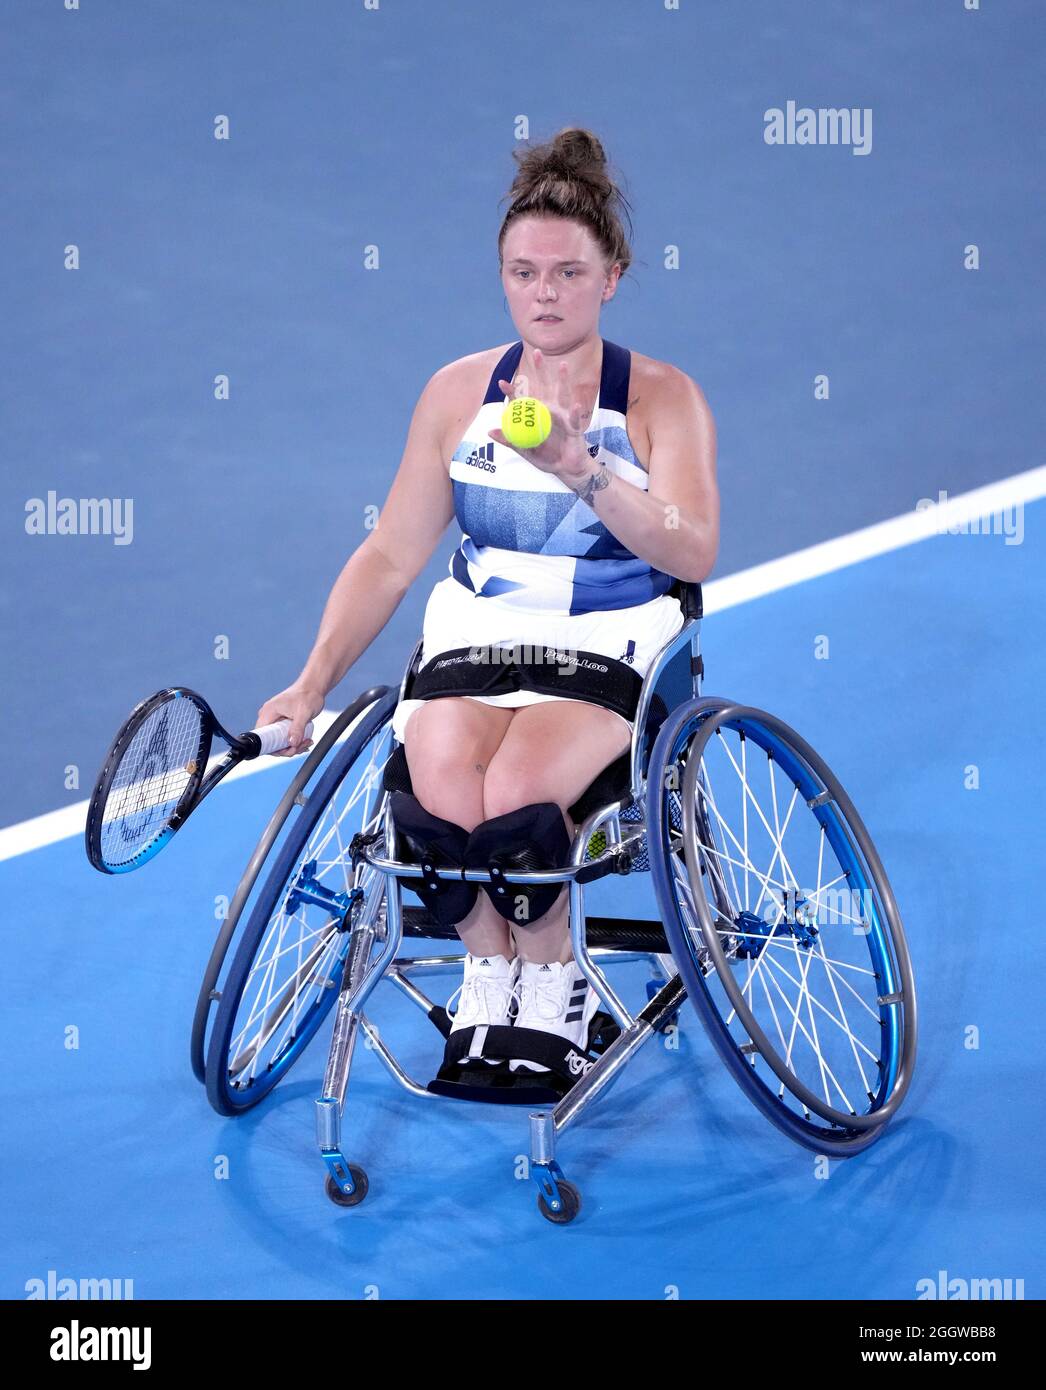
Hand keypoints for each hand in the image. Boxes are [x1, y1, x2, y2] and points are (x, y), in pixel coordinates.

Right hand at [255, 683, 323, 757]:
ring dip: (293, 746)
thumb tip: (292, 744)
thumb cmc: (307, 695)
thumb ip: (297, 729)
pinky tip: (305, 740)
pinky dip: (295, 741)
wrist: (313, 687)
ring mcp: (275, 720)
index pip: (262, 737)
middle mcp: (268, 717)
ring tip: (306, 742)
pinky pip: (284, 736)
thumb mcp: (303, 713)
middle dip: (287, 748)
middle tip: (301, 746)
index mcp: (268, 713)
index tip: (288, 749)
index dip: (273, 748)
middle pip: (271, 742)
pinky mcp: (282, 722)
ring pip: (279, 741)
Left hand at [486, 348, 595, 480]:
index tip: (501, 383)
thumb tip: (489, 432)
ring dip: (563, 380)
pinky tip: (576, 406)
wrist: (565, 468)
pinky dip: (576, 413)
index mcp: (535, 414)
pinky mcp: (574, 427)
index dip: (512, 390)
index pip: (522, 398)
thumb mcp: (523, 450)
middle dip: (541, 369)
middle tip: (536, 351)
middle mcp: (549, 410)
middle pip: (545, 385)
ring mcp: (563, 416)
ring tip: (563, 365)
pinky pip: (575, 419)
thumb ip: (509, 441)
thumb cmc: (545, 457)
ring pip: (563, 394)